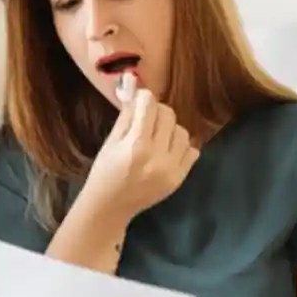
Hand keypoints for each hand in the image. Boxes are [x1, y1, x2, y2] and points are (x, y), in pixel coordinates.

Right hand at [83, 88, 197, 218]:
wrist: (110, 207)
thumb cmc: (105, 172)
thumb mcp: (111, 141)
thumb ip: (127, 115)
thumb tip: (136, 89)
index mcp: (136, 145)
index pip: (150, 105)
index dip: (144, 97)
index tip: (139, 100)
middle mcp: (157, 156)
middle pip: (169, 115)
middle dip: (157, 112)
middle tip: (147, 119)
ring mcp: (171, 169)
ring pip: (182, 131)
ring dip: (170, 129)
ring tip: (157, 137)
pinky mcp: (179, 178)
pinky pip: (191, 150)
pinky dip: (180, 146)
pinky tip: (166, 151)